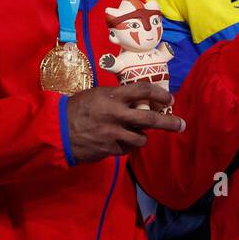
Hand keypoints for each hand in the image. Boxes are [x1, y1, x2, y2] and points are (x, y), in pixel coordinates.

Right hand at [65, 84, 184, 162]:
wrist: (57, 130)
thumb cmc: (76, 109)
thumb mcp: (96, 95)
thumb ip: (117, 97)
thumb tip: (138, 101)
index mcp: (112, 96)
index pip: (142, 90)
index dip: (160, 93)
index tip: (169, 99)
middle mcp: (115, 114)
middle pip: (150, 118)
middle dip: (169, 122)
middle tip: (181, 124)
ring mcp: (113, 134)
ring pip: (141, 138)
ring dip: (142, 137)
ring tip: (137, 135)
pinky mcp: (109, 149)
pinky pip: (126, 149)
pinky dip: (127, 146)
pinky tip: (119, 142)